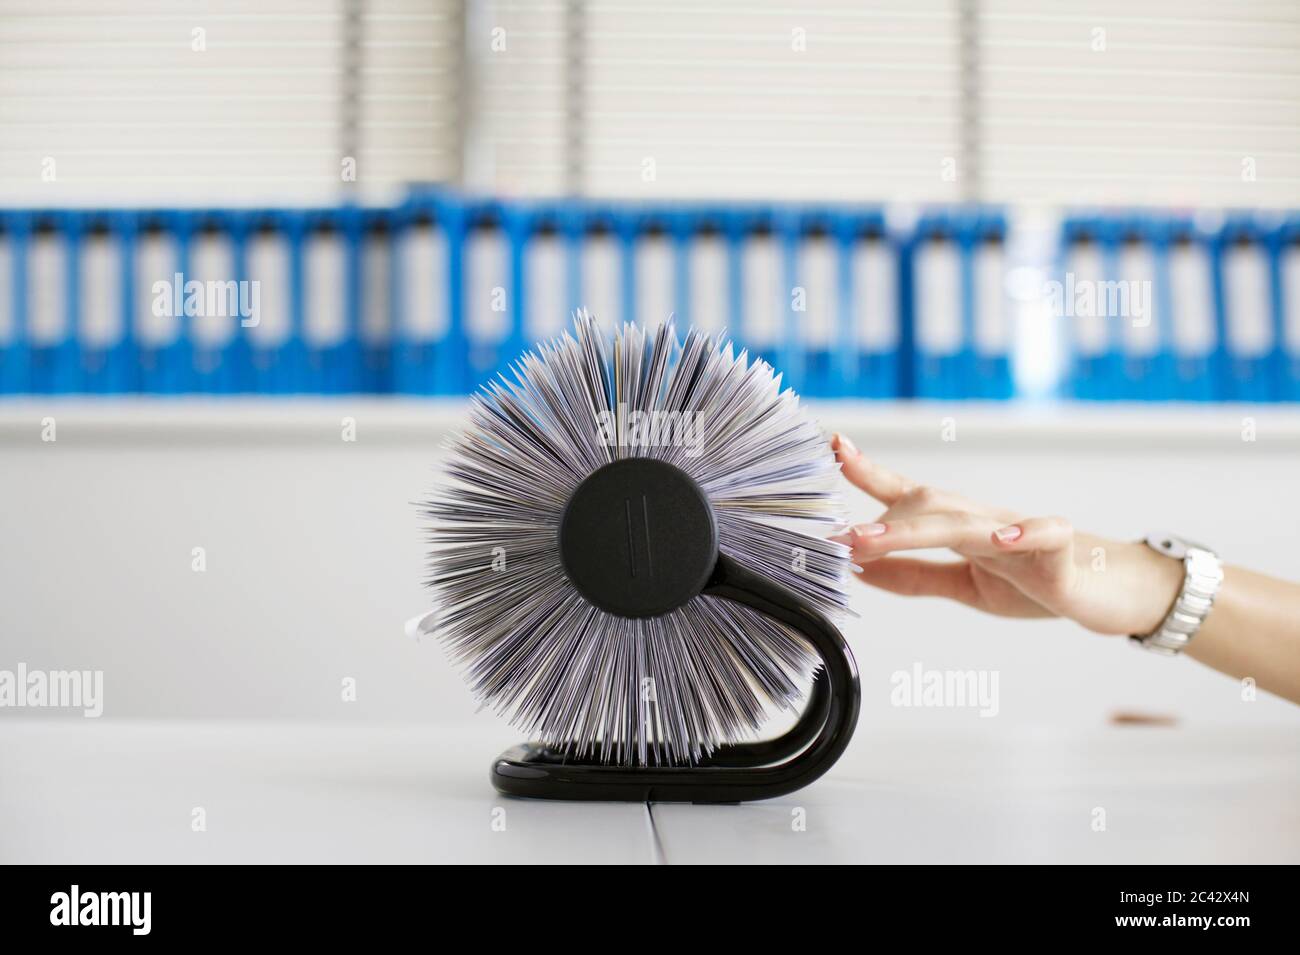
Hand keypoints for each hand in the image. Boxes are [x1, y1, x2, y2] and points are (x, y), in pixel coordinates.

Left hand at [830, 434, 1183, 636]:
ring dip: (917, 529)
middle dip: (881, 519)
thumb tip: (857, 567)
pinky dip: (1026, 532)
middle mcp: (983, 520)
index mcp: (959, 527)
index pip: (908, 494)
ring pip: (966, 522)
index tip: (833, 447)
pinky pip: (1046, 534)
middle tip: (837, 536)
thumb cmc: (1038, 581)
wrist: (1111, 594)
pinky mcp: (1062, 552)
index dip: (869, 472)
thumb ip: (913, 577)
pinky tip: (1001, 537)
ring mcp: (1022, 532)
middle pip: (927, 507)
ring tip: (876, 540)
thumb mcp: (964, 585)